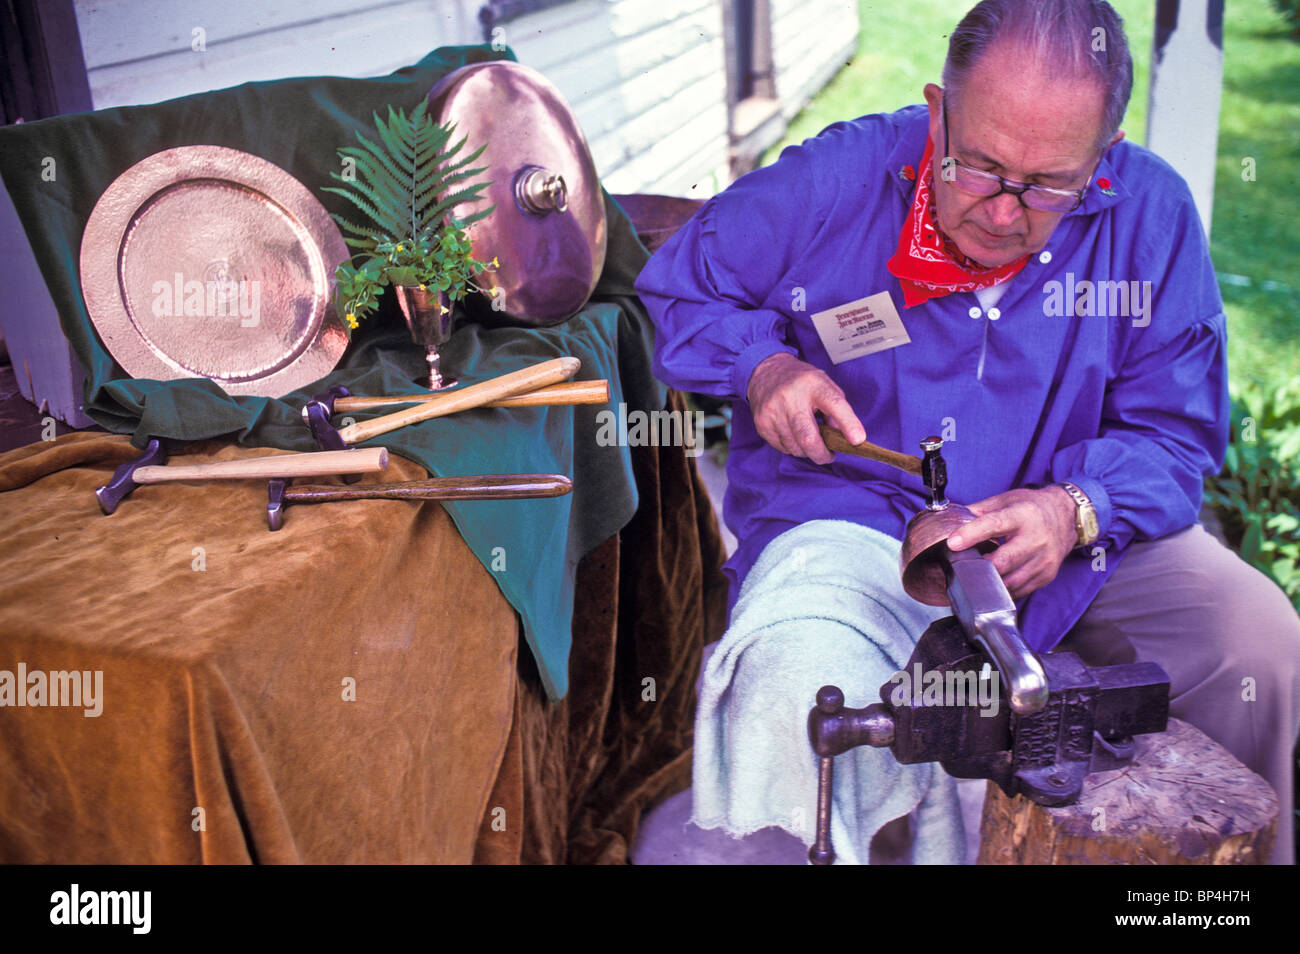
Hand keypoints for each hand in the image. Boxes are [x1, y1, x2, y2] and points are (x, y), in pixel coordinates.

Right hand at [745, 352, 864, 464]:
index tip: (858, 440)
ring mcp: (774, 410)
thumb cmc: (800, 381)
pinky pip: (782, 447)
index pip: (834, 404)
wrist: (766, 373)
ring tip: (808, 439)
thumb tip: (843, 436)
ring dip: (806, 450)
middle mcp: (791, 396)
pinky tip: (793, 435)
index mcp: (814, 384)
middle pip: (808, 438)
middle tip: (828, 455)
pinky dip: (791, 447)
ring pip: (795, 447)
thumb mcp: (824, 384)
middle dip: (821, 454)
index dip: (848, 423)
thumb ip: (837, 408)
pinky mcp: (762, 422)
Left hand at [946, 486, 1077, 599]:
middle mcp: (1036, 538)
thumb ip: (977, 511)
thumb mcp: (1005, 500)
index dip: (971, 535)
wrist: (1067, 517)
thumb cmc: (1031, 508)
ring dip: (989, 582)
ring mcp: (1044, 560)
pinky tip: (993, 582)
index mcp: (1022, 515)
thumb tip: (950, 522)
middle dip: (979, 568)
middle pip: (1003, 561)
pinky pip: (1020, 590)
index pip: (994, 525)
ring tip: (974, 576)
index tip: (952, 543)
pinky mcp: (1047, 575)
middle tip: (960, 568)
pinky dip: (1003, 589)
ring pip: (1010, 581)